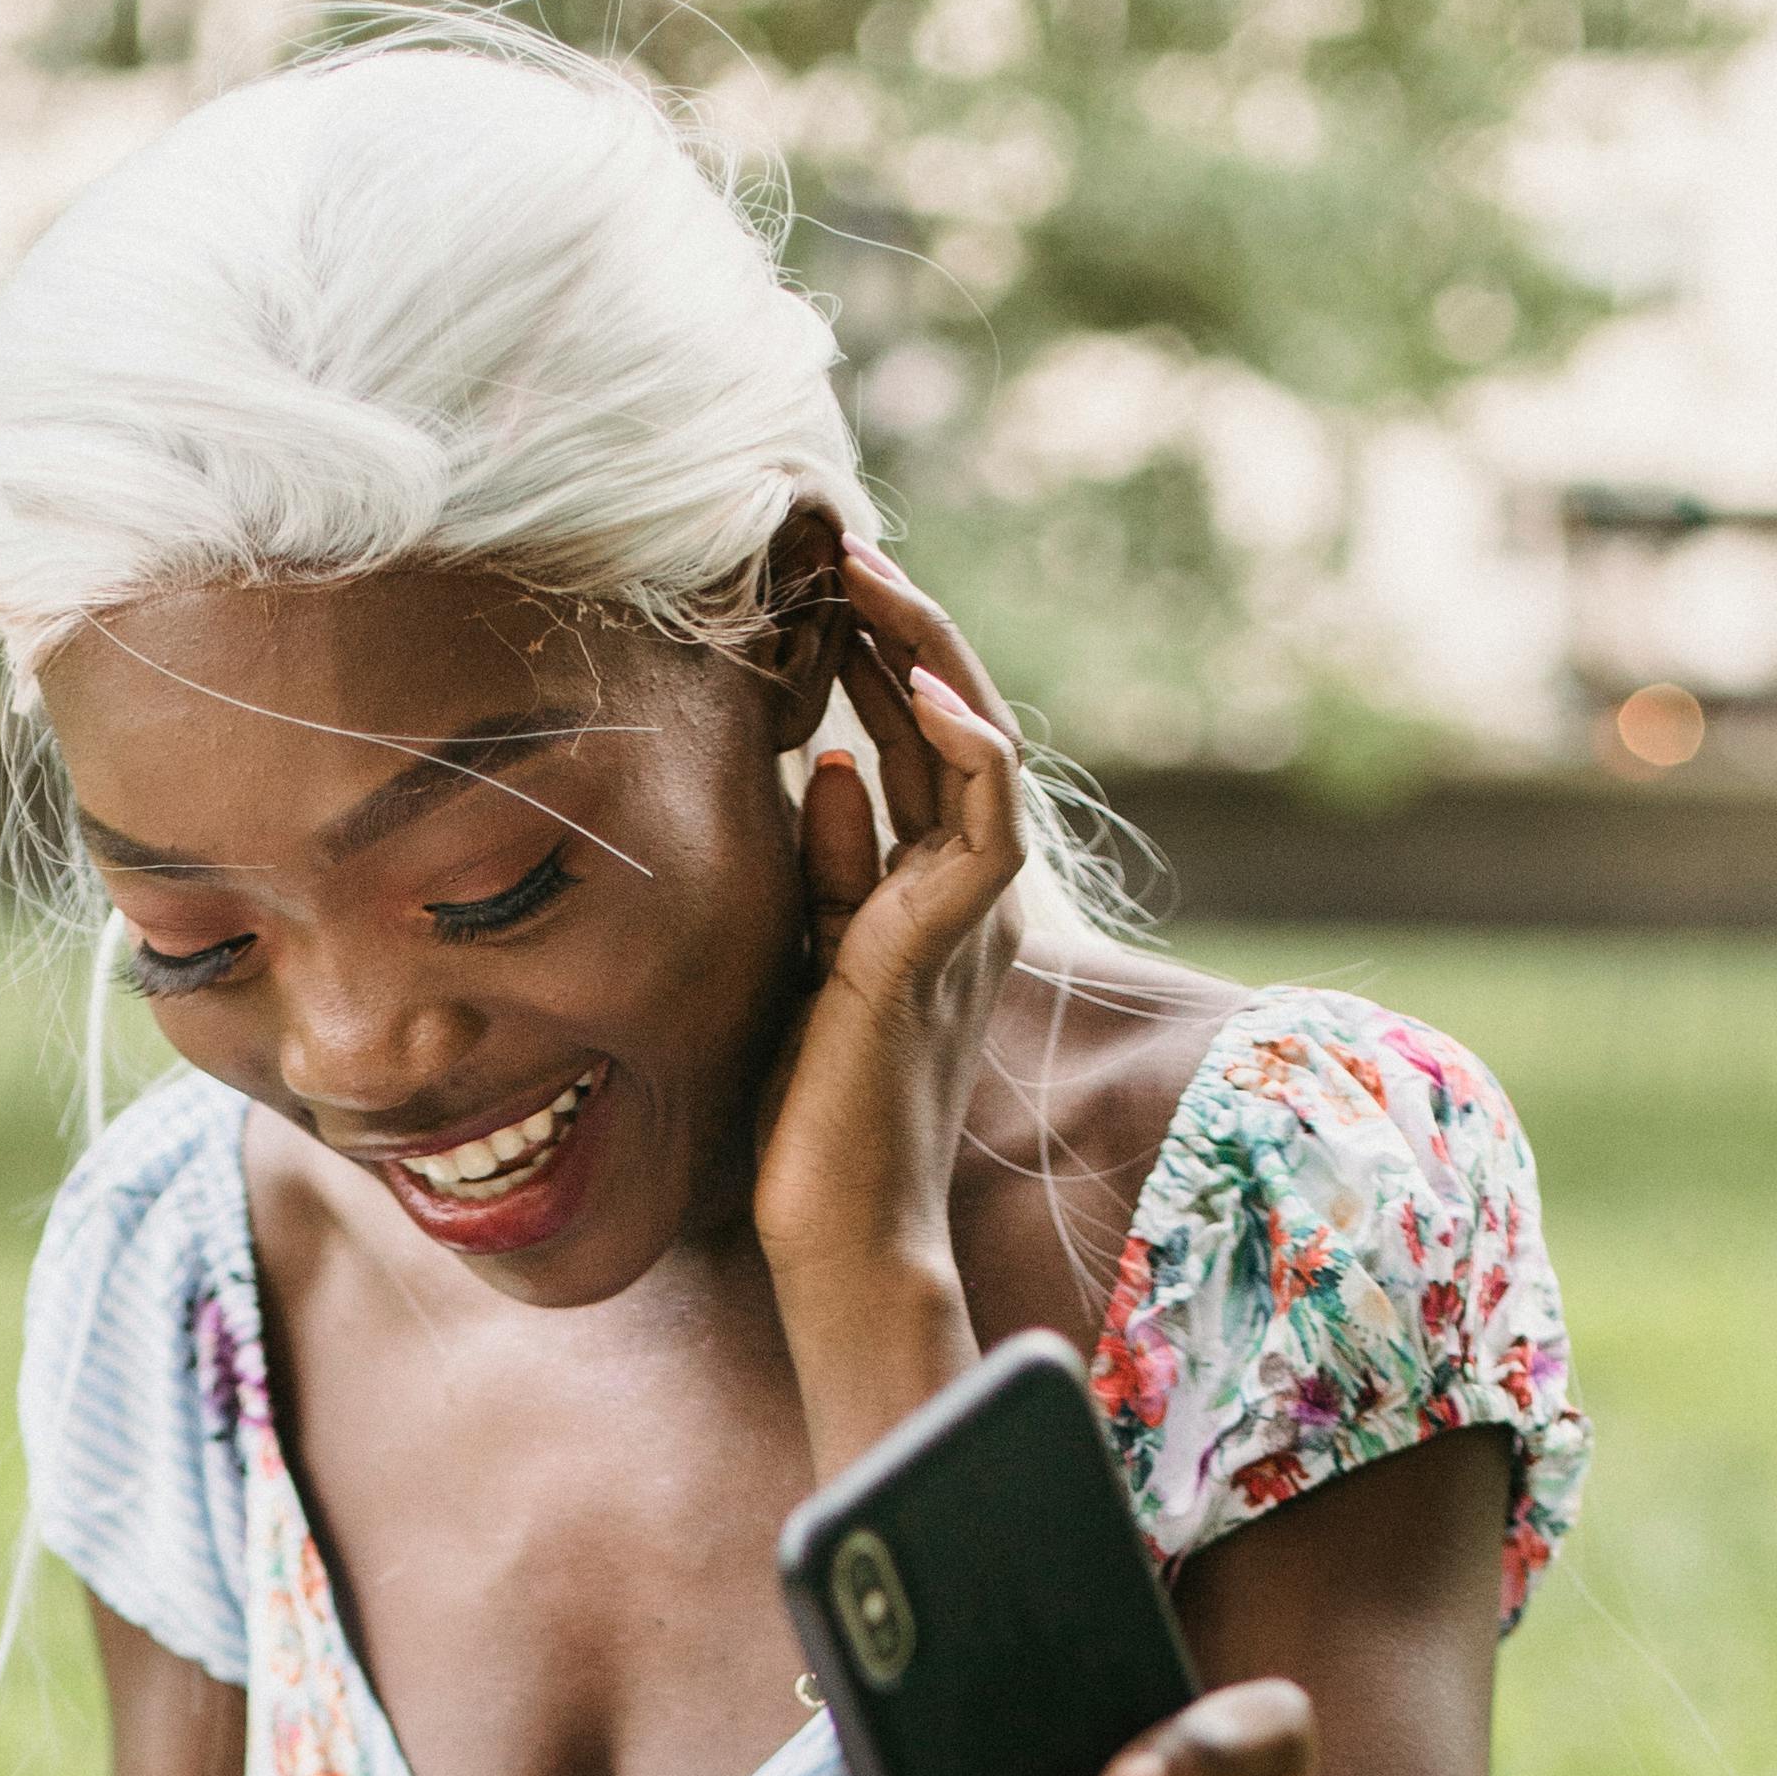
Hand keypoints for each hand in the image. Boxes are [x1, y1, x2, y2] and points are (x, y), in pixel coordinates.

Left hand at [750, 544, 1027, 1461]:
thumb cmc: (806, 1122)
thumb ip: (819, 866)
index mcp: (926, 902)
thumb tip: (824, 764)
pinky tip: (908, 674)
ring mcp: (967, 917)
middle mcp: (964, 899)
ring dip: (924, 649)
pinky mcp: (949, 942)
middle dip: (897, 628)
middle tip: (838, 545)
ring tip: (864, 572)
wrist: (833, 1230)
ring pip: (975, 743)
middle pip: (948, 725)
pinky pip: (982, 811)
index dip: (872, 662)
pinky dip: (957, 735)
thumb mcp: (794, 962)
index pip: (913, 749)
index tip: (815, 590)